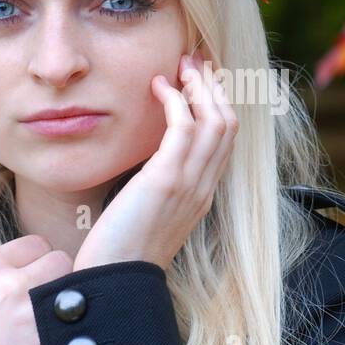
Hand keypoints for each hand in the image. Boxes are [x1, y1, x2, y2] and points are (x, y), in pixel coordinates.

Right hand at [0, 234, 72, 344]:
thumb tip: (29, 264)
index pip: (35, 244)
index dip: (38, 262)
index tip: (35, 279)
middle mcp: (10, 281)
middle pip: (59, 259)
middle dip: (57, 277)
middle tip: (47, 301)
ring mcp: (31, 308)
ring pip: (75, 283)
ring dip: (69, 299)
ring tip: (53, 318)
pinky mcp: (48, 336)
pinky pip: (77, 316)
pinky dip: (73, 325)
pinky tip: (59, 337)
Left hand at [74, 52, 238, 270]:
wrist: (115, 282)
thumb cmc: (120, 251)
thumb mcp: (147, 214)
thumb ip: (156, 188)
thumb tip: (144, 164)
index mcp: (202, 196)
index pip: (226, 142)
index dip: (218, 106)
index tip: (201, 81)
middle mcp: (204, 188)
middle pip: (229, 124)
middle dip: (215, 87)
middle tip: (194, 62)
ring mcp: (190, 184)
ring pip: (215, 120)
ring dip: (200, 86)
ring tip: (181, 65)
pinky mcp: (167, 180)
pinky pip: (184, 127)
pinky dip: (175, 100)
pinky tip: (157, 88)